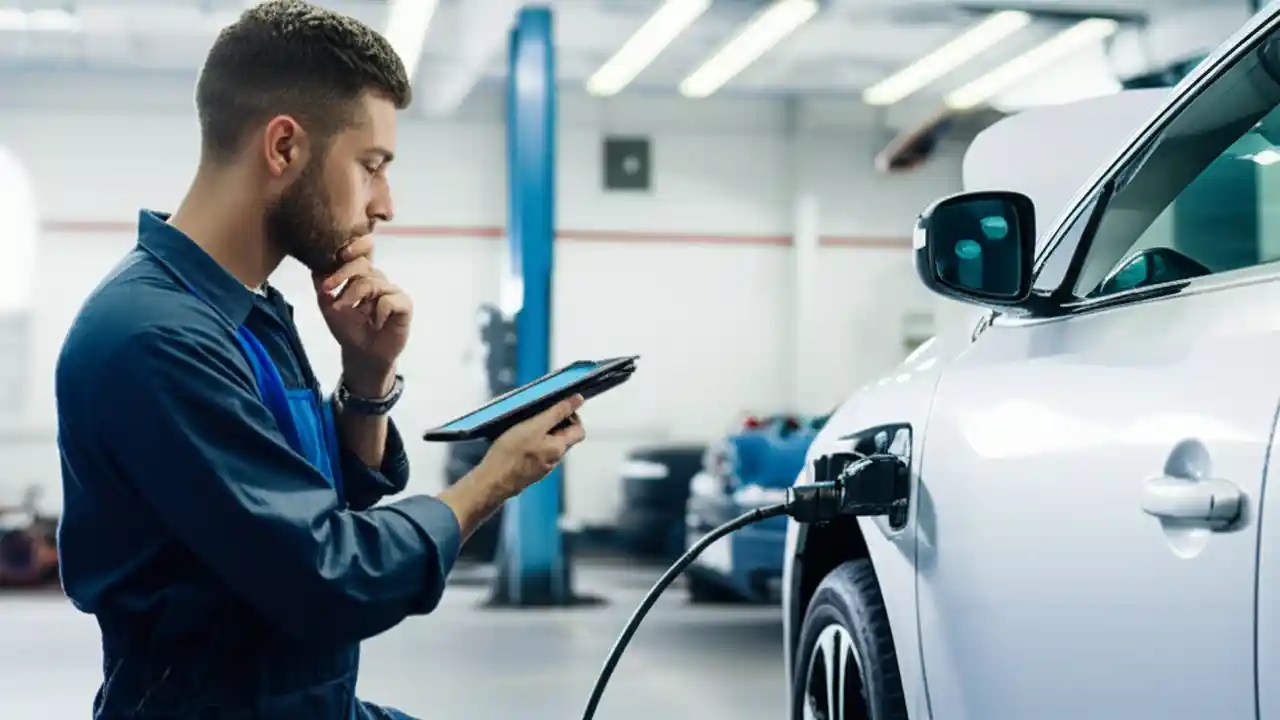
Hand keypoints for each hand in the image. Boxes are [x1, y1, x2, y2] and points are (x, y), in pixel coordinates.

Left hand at [315, 236, 409, 394]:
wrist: (361, 354)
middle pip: (363, 265)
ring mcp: (392, 291)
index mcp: (362, 275)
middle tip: (327, 290)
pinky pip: (389, 300)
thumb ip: (322, 284)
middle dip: (342, 275)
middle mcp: (378, 279)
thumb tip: (315, 264)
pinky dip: (378, 312)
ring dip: (354, 297)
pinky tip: (376, 323)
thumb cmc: (347, 328)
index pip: (364, 250)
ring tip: (350, 313)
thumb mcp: (327, 305)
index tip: (342, 253)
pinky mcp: (404, 305)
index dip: (357, 245)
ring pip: (373, 283)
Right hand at [479, 395, 587, 499]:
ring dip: (542, 434)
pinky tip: (517, 442)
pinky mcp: (529, 471)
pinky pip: (537, 454)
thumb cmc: (510, 454)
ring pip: (550, 446)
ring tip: (524, 428)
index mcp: (559, 448)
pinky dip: (532, 445)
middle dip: (555, 424)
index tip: (556, 408)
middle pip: (565, 438)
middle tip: (537, 416)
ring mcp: (542, 467)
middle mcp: (554, 460)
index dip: (572, 417)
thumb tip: (577, 400)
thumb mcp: (534, 426)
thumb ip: (557, 413)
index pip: (579, 430)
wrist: (491, 481)